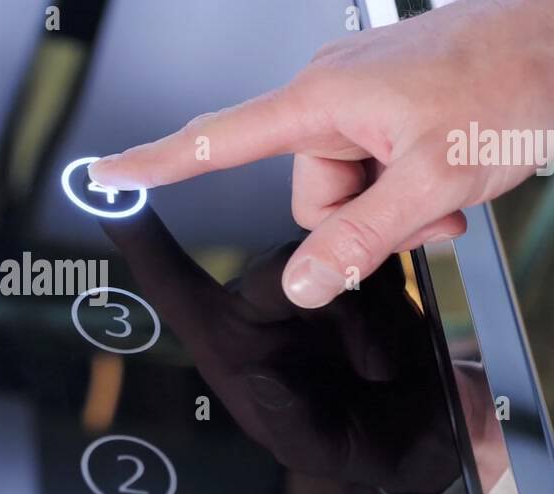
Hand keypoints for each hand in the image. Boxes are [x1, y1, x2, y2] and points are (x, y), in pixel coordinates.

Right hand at [89, 0, 553, 307]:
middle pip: (307, 194)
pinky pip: (371, 166)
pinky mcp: (387, 104)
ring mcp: (360, 98)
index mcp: (322, 101)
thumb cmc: (514, 82)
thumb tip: (302, 284)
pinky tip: (446, 180)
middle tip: (424, 210)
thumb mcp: (434, 178)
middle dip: (361, 220)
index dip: (156, 161)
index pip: (217, 139)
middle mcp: (330, 96)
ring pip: (345, 189)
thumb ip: (361, 238)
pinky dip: (403, 187)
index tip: (106, 172)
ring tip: (447, 192)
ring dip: (392, 207)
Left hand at [97, 206, 466, 493]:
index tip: (111, 199)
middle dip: (315, 296)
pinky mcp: (363, 269)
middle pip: (272, 264)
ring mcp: (314, 281)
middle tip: (367, 366)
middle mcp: (263, 304)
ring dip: (368, 319)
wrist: (427, 427)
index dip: (143, 245)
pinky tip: (397, 354)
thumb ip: (285, 418)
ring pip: (332, 259)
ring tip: (381, 374)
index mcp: (230, 342)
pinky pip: (377, 261)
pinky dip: (391, 308)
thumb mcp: (316, 446)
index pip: (176, 289)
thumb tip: (261, 377)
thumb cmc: (354, 441)